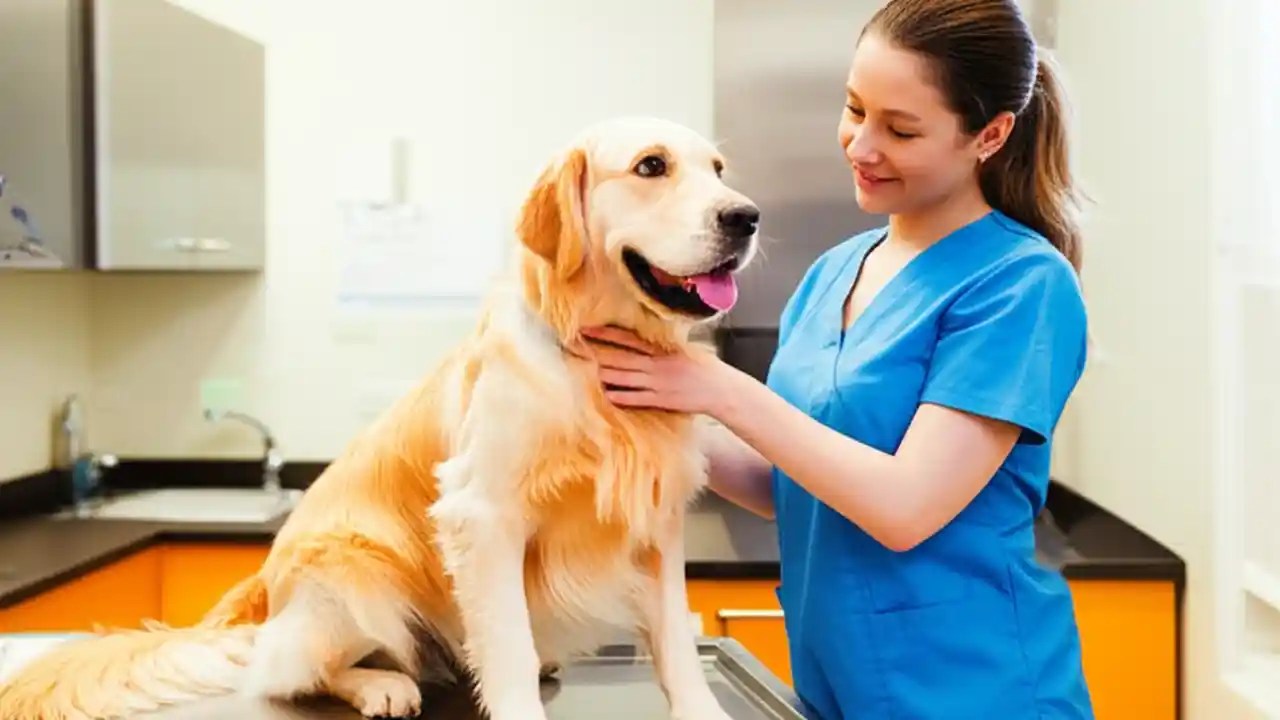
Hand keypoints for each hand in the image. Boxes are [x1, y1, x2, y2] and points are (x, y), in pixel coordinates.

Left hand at [579, 326, 734, 415]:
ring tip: (582, 370)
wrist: (721, 389)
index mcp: (661, 349)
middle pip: (619, 357)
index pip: (627, 338)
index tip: (586, 329)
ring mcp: (658, 383)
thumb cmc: (704, 367)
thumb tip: (645, 337)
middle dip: (595, 352)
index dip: (605, 334)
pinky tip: (605, 395)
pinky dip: (620, 396)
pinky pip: (636, 398)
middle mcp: (656, 364)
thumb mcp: (683, 349)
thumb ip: (663, 344)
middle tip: (574, 347)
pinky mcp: (661, 400)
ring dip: (602, 374)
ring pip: (623, 378)